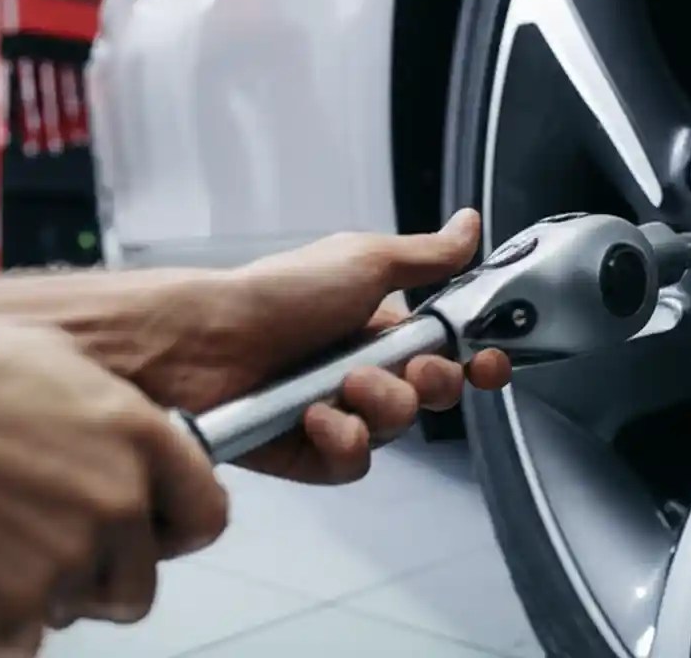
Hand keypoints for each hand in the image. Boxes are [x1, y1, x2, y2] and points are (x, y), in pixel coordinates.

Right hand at [0, 311, 225, 650]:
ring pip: (75, 607)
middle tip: (42, 545)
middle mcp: (120, 500)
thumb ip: (104, 413)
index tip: (152, 534)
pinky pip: (18, 638)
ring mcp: (72, 556)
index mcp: (139, 436)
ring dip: (38, 592)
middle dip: (96, 574)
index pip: (206, 513)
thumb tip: (115, 437)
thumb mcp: (51, 360)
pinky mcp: (16, 603)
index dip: (175, 530)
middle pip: (138, 580)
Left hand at [112, 209, 511, 483]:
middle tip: (413, 367)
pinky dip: (341, 442)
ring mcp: (334, 410)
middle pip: (430, 395)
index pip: (447, 349)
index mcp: (377, 323)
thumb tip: (469, 226)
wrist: (202, 342)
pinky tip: (316, 418)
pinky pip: (352, 463)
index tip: (488, 361)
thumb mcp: (364, 260)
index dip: (476, 361)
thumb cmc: (275, 294)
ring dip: (380, 407)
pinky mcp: (306, 451)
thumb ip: (428, 254)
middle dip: (430, 382)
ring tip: (344, 385)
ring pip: (395, 430)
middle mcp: (359, 367)